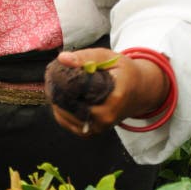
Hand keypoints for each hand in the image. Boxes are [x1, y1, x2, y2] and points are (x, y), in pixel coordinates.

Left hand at [48, 47, 168, 136]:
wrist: (140, 91)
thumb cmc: (123, 71)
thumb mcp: (108, 57)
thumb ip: (86, 57)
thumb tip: (62, 59)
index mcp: (113, 100)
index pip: (79, 96)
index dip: (62, 85)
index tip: (54, 72)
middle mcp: (105, 119)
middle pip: (69, 108)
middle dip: (56, 93)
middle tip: (50, 78)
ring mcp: (98, 128)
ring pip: (65, 118)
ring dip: (56, 102)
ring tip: (53, 85)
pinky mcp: (92, 132)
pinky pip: (68, 124)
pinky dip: (60, 110)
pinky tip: (60, 96)